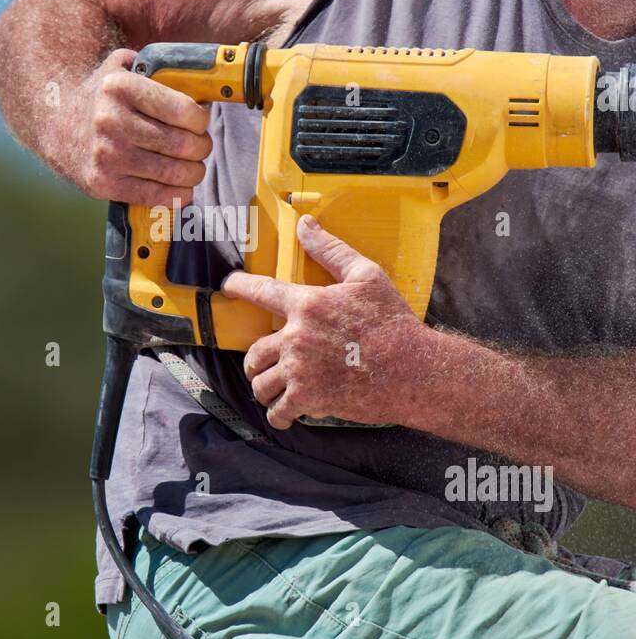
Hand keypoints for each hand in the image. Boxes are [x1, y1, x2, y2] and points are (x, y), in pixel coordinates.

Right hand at [80, 49, 212, 204]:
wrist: (58, 126)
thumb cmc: (104, 97)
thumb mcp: (124, 68)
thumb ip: (159, 70)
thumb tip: (205, 89)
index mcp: (119, 88)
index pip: (182, 110)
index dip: (201, 120)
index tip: (200, 121)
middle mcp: (110, 121)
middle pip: (182, 144)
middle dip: (201, 147)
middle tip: (200, 146)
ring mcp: (106, 156)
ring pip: (173, 172)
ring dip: (194, 173)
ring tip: (193, 167)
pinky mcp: (102, 184)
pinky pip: (155, 196)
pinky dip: (178, 195)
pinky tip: (182, 188)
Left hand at [222, 215, 437, 429]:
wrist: (412, 369)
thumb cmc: (392, 321)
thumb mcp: (366, 276)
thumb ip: (331, 250)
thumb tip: (305, 224)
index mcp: (307, 304)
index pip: (261, 291)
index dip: (240, 287)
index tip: (227, 286)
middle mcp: (296, 337)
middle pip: (255, 352)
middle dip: (254, 360)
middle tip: (261, 364)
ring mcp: (300, 370)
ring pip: (261, 383)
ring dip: (263, 388)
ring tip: (272, 389)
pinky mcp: (309, 399)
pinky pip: (278, 411)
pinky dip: (278, 414)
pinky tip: (283, 414)